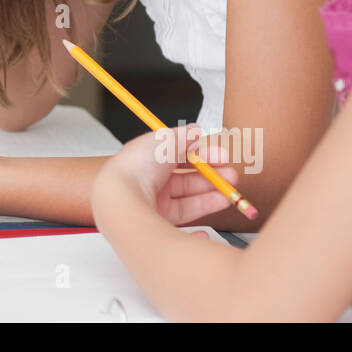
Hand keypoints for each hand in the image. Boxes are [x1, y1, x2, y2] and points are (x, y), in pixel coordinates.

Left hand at [93, 124, 238, 224]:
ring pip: (190, 198)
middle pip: (189, 178)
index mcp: (151, 157)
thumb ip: (184, 136)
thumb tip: (197, 131)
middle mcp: (153, 179)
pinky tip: (214, 214)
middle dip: (213, 177)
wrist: (119, 197)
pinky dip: (201, 218)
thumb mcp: (164, 140)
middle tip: (233, 177)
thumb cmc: (136, 166)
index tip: (225, 156)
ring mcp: (156, 201)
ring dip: (213, 195)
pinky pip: (185, 219)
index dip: (205, 155)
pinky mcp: (158, 221)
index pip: (183, 155)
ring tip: (231, 194)